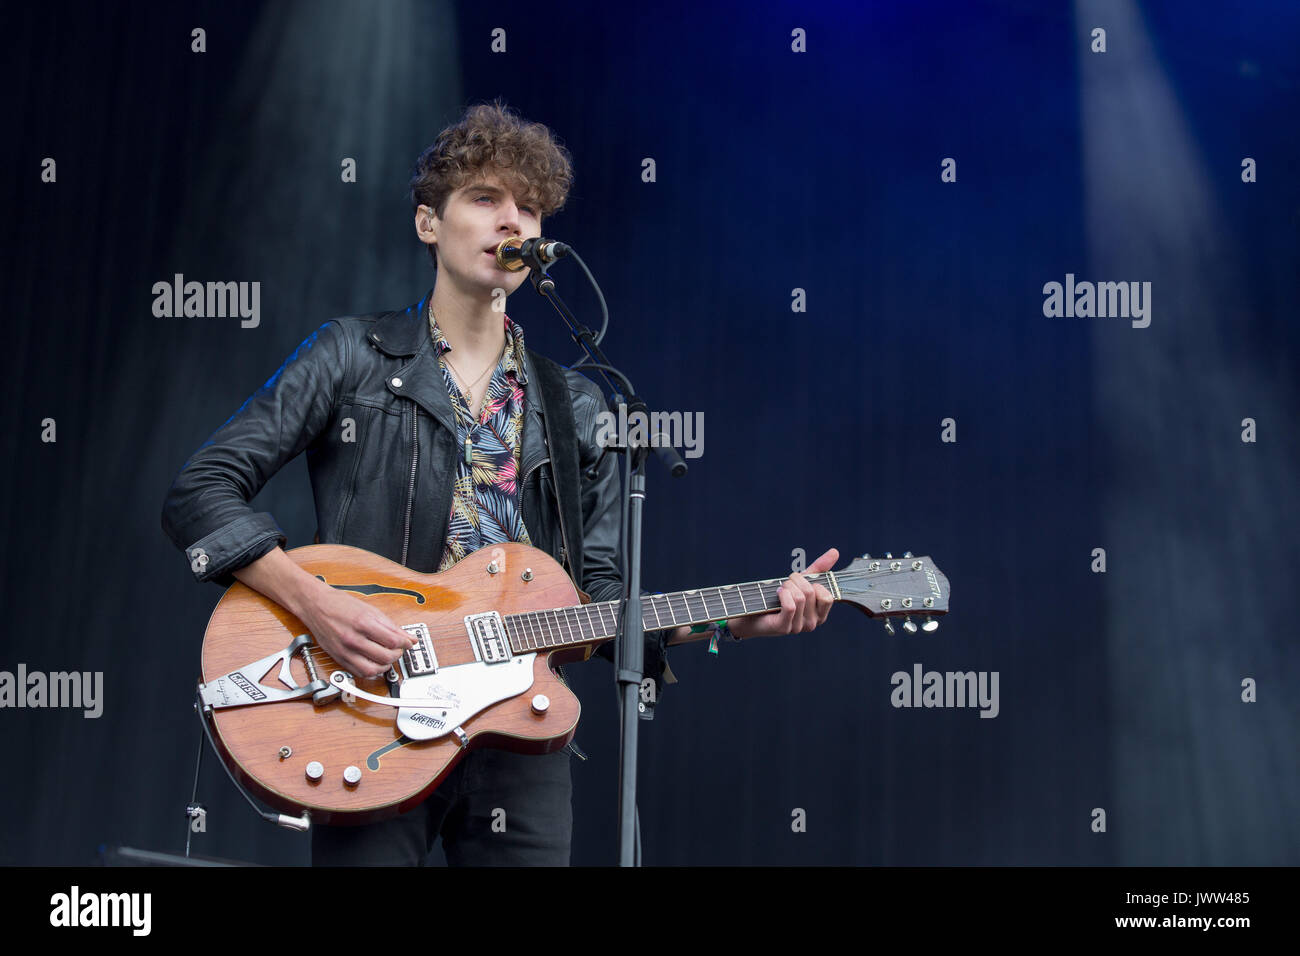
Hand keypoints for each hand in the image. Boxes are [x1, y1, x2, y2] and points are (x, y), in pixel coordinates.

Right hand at [297, 583, 415, 678]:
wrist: (316, 606)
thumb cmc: (341, 605)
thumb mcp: (370, 610)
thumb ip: (391, 626)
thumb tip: (409, 638)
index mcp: (363, 623)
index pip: (392, 641)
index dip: (405, 644)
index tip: (408, 643)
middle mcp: (353, 639)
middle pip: (384, 657)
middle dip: (397, 655)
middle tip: (398, 650)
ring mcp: (344, 651)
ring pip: (372, 670)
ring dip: (385, 666)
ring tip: (387, 658)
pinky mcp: (338, 658)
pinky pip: (358, 673)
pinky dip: (371, 671)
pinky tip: (375, 663)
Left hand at [729, 547, 838, 639]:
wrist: (751, 613)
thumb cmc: (778, 597)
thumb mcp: (801, 581)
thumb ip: (819, 568)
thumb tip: (835, 552)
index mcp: (820, 614)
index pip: (828, 596)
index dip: (812, 583)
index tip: (801, 583)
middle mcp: (812, 623)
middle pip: (811, 592)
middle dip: (795, 581)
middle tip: (786, 584)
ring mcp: (799, 627)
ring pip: (800, 597)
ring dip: (786, 587)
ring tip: (780, 590)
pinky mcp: (784, 628)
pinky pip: (790, 606)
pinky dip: (782, 595)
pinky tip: (777, 594)